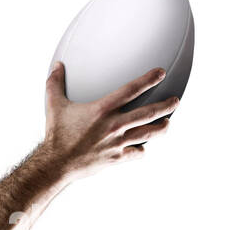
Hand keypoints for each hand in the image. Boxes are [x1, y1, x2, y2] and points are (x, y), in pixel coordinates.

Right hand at [42, 62, 179, 180]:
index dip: (149, 79)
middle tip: (175, 100)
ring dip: (162, 127)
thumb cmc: (55, 134)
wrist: (55, 164)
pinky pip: (137, 153)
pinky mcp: (116, 157)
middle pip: (150, 112)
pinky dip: (141, 150)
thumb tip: (56, 65)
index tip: (161, 73)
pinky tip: (142, 147)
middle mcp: (114, 124)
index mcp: (102, 109)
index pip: (132, 90)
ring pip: (149, 133)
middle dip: (167, 105)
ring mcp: (117, 142)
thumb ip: (55, 84)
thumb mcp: (54, 106)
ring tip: (167, 122)